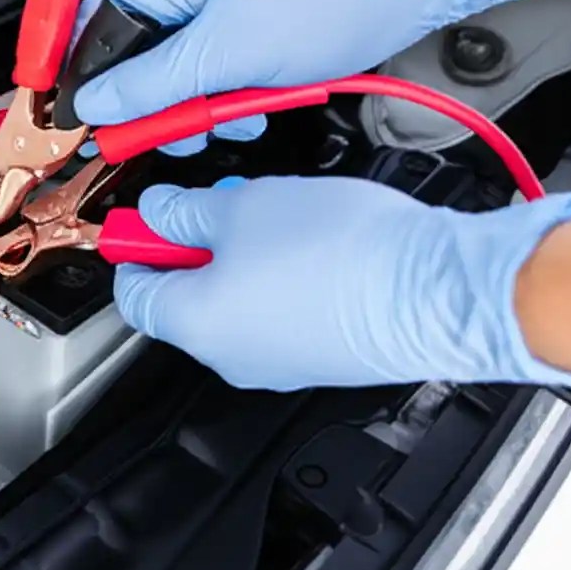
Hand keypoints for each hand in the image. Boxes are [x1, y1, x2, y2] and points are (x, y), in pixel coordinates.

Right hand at [73, 0, 546, 154]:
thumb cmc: (326, 1)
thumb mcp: (225, 56)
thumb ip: (151, 85)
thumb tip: (98, 107)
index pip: (91, 26)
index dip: (81, 78)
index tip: (77, 119)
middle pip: (131, 56)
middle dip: (155, 103)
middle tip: (170, 131)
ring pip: (170, 70)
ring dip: (195, 106)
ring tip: (228, 115)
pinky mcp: (236, 20)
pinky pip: (205, 68)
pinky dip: (223, 95)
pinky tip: (249, 104)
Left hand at [114, 176, 570, 390]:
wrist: (437, 290)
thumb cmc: (341, 253)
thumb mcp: (240, 207)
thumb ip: (185, 212)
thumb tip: (158, 212)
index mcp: (194, 324)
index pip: (133, 294)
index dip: (137, 247)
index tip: (148, 218)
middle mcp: (230, 358)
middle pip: (184, 300)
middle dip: (193, 246)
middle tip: (213, 206)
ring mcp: (278, 364)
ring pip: (235, 304)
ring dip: (240, 257)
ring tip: (270, 214)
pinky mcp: (322, 358)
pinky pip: (280, 315)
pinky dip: (279, 278)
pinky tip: (308, 242)